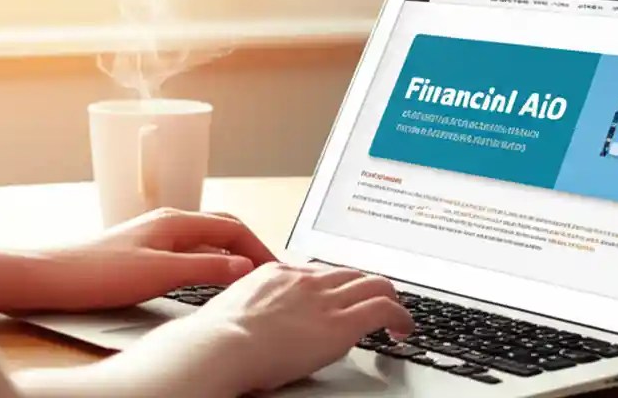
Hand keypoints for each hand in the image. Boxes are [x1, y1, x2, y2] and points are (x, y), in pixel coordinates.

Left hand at [7, 207, 277, 312]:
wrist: (48, 278)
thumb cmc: (95, 273)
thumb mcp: (159, 273)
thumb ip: (205, 268)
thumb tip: (245, 267)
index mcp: (176, 221)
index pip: (233, 228)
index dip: (260, 248)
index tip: (278, 269)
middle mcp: (168, 223)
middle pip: (223, 229)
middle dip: (250, 248)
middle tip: (271, 272)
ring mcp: (155, 237)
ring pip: (206, 241)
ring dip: (231, 255)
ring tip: (248, 277)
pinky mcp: (144, 253)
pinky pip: (190, 253)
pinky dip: (210, 263)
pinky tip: (209, 281)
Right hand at [109, 262, 413, 396]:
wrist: (219, 346)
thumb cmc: (214, 340)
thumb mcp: (230, 311)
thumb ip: (248, 307)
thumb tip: (247, 323)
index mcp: (277, 273)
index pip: (319, 272)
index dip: (335, 285)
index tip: (340, 297)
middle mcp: (305, 279)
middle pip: (351, 271)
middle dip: (368, 286)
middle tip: (378, 302)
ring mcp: (324, 298)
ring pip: (374, 283)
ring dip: (390, 298)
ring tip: (397, 317)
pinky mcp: (341, 321)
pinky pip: (384, 308)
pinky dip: (400, 317)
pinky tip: (403, 330)